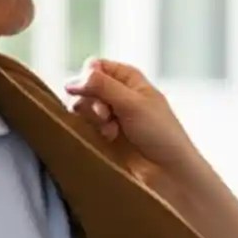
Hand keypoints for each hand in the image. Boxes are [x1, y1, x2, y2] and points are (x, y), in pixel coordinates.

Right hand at [63, 57, 201, 182]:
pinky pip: (83, 127)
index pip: (95, 66)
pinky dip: (92, 131)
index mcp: (128, 79)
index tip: (91, 89)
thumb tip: (70, 81)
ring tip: (110, 130)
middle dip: (91, 100)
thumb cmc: (160, 134)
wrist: (167, 171)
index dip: (88, 76)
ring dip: (92, 118)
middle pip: (84, 87)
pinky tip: (108, 139)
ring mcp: (109, 117)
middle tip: (106, 114)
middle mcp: (117, 94)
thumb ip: (101, 86)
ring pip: (81, 108)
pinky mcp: (102, 137)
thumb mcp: (132, 103)